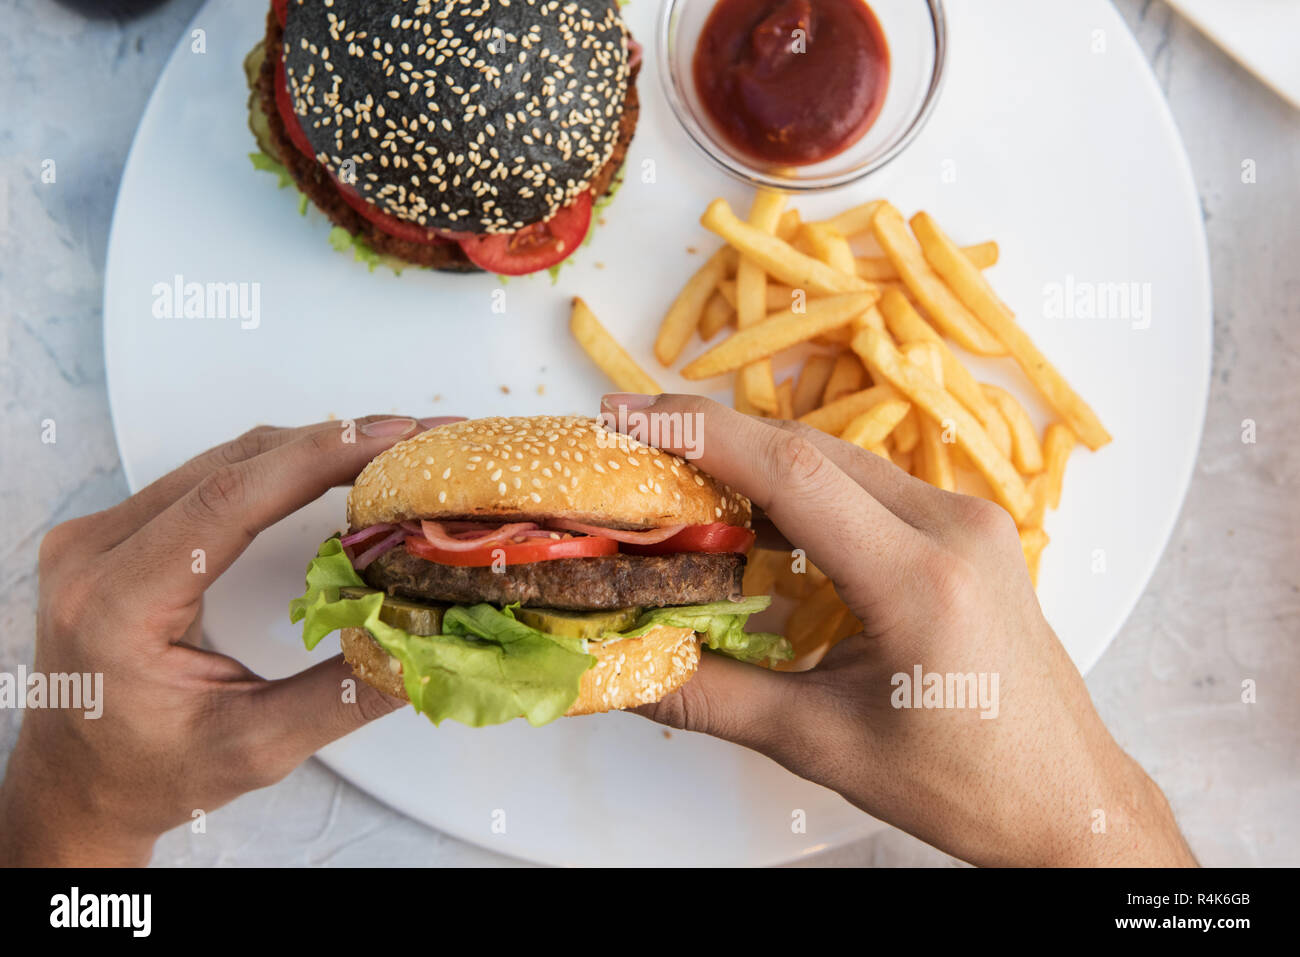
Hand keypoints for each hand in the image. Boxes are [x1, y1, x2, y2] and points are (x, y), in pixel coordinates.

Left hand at [0, 415, 459, 865]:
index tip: (394, 439)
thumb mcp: (255, 746)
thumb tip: (430, 646)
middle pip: (231, 464)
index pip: (228, 499)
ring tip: (389, 450)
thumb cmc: (148, 774)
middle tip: (417, 438)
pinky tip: (330, 467)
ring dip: (310, 448)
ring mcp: (98, 535)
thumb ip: (346, 695)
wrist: (76, 786)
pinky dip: (278, 467)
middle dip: (334, 442)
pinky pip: (207, 475)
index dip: (319, 458)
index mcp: (115, 604)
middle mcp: (93, 554)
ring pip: (222, 460)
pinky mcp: (116, 532)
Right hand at [603, 393, 1194, 866]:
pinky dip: (804, 487)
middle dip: (713, 435)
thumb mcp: (824, 745)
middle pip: (810, 449)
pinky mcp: (968, 530)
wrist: (1069, 799)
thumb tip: (626, 667)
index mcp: (922, 579)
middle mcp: (953, 528)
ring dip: (757, 458)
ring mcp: (969, 521)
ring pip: (840, 459)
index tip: (626, 417)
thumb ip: (714, 699)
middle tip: (633, 439)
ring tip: (681, 474)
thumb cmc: (966, 783)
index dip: (700, 434)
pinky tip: (760, 515)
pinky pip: (870, 485)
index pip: (793, 472)